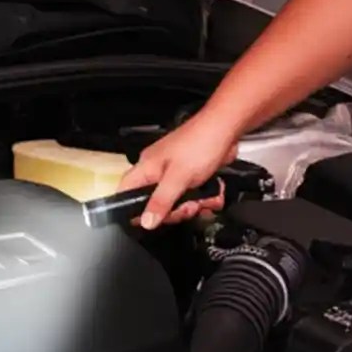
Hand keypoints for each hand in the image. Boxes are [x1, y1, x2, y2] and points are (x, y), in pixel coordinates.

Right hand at [116, 112, 238, 228]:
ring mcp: (175, 174)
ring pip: (175, 202)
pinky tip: (211, 196)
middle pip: (154, 204)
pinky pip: (191, 196)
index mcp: (146, 168)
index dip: (132, 210)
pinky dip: (203, 199)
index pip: (125, 193)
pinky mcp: (191, 176)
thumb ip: (161, 201)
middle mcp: (157, 171)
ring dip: (192, 206)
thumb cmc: (200, 142)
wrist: (226, 129)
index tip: (150, 220)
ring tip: (202, 200)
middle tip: (186, 207)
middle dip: (173, 211)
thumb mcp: (178, 177)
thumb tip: (145, 222)